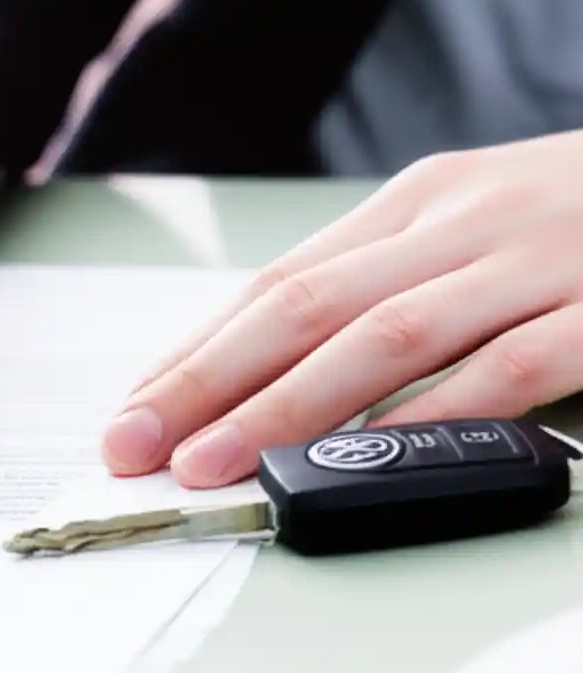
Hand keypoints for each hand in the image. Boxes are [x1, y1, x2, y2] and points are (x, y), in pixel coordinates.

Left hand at [104, 130, 582, 486]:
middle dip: (206, 383)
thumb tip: (263, 370)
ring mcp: (527, 265)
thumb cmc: (565, 218)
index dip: (195, 353)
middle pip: (302, 309)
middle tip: (137, 445)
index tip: (133, 411)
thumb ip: (378, 289)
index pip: (274, 286)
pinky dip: (430, 416)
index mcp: (408, 209)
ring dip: (287, 409)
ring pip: (383, 339)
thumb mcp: (458, 231)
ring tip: (217, 464)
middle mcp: (452, 227)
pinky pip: (508, 369)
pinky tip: (368, 457)